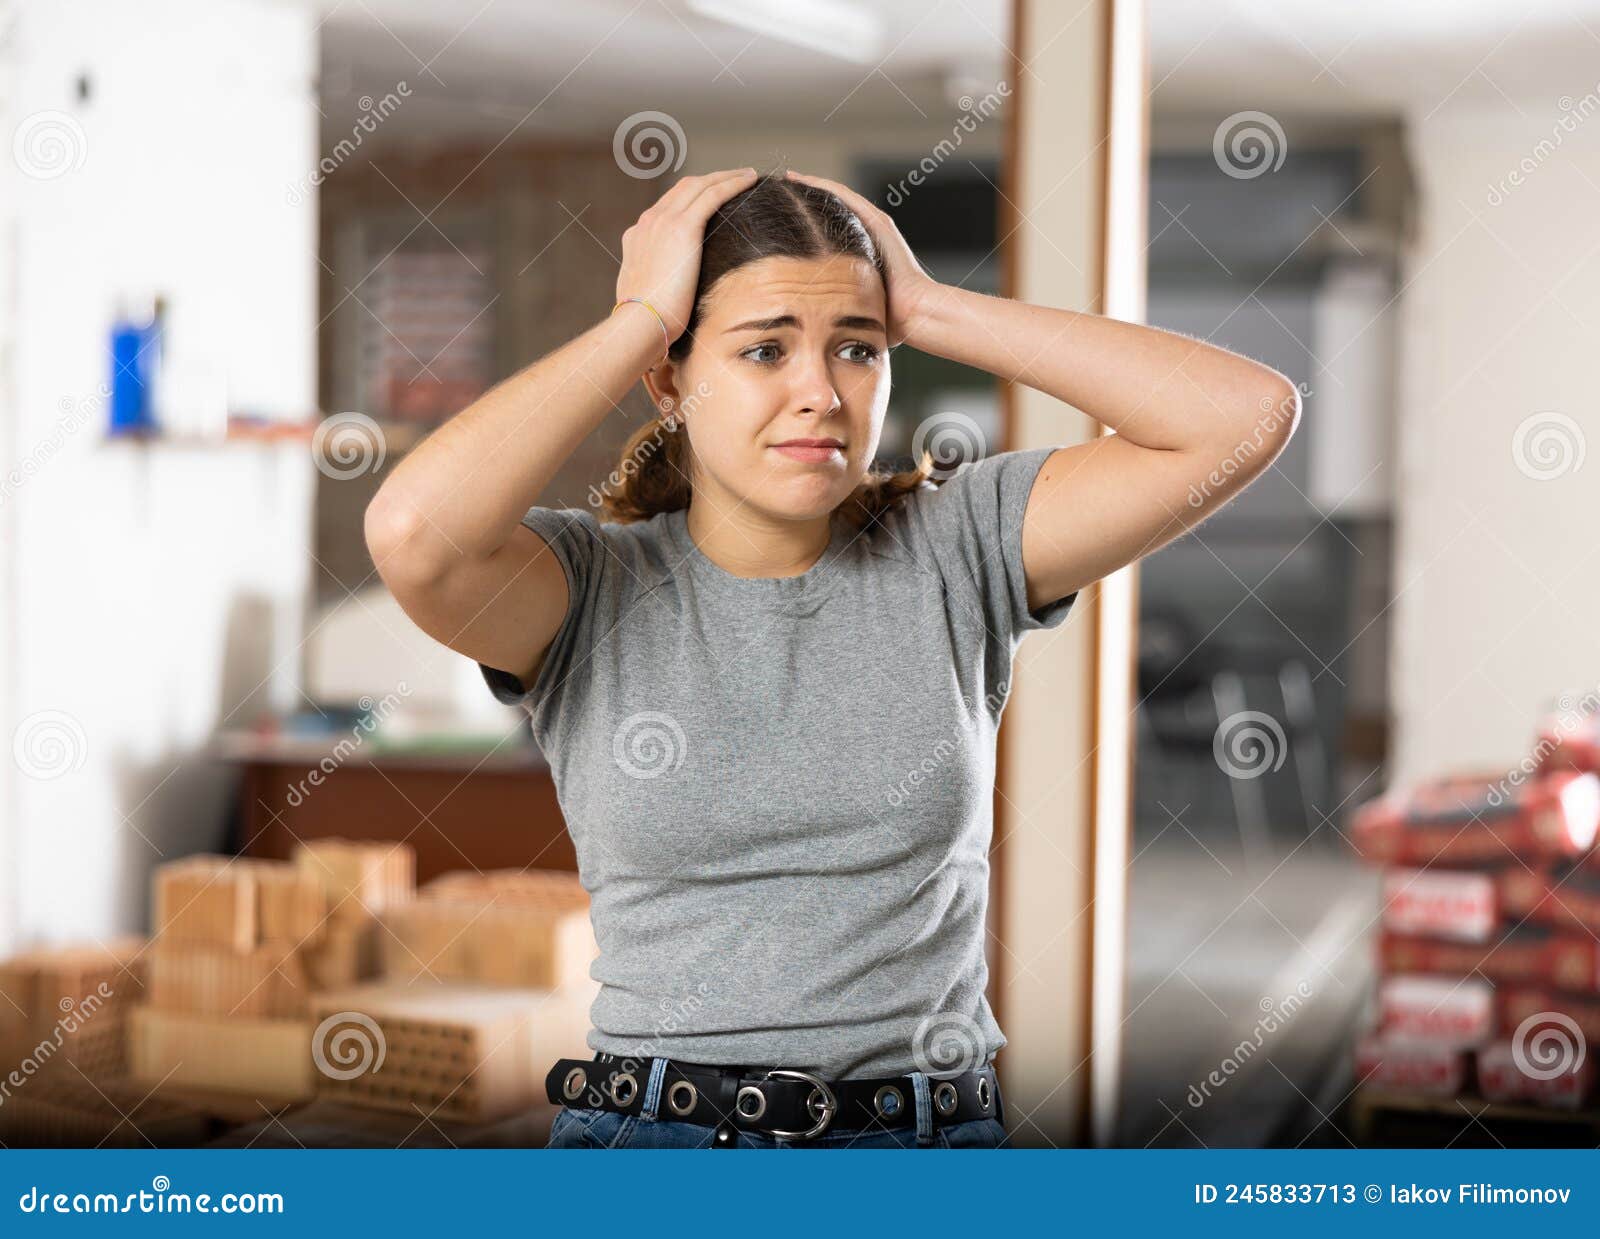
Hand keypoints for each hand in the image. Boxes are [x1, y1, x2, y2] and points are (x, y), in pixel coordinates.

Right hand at [616, 168, 758, 352]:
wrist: (640, 323)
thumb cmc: (647, 323)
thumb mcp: (647, 296)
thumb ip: (658, 284)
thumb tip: (669, 294)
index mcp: (638, 237)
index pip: (668, 207)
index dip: (691, 199)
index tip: (710, 199)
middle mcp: (648, 222)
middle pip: (683, 189)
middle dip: (710, 180)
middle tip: (734, 178)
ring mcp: (663, 221)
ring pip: (700, 185)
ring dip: (724, 176)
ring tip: (747, 175)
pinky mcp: (682, 226)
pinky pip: (713, 194)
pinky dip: (732, 183)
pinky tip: (750, 180)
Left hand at [784, 169, 940, 347]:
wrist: (914, 313)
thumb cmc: (888, 321)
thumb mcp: (851, 308)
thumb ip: (834, 307)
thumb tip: (805, 324)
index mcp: (859, 255)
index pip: (826, 232)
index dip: (804, 222)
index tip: (779, 218)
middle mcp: (867, 234)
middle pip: (829, 210)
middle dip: (805, 201)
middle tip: (779, 192)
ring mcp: (874, 225)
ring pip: (835, 198)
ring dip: (810, 187)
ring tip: (787, 179)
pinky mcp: (877, 220)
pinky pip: (843, 195)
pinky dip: (821, 185)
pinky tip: (801, 178)